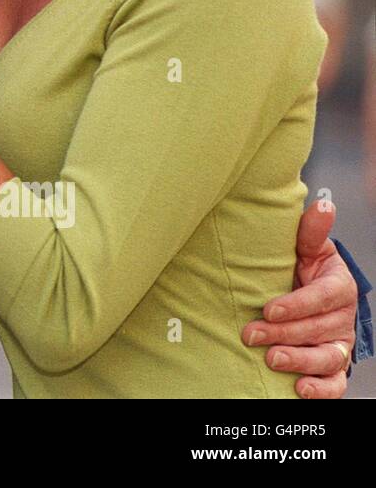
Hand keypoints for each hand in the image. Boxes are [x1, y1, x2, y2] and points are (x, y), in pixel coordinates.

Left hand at [241, 200, 356, 397]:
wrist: (314, 295)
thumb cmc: (306, 270)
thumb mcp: (309, 249)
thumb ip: (311, 231)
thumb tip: (322, 204)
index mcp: (337, 286)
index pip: (322, 297)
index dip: (297, 304)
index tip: (269, 309)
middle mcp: (342, 318)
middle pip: (317, 329)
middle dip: (284, 333)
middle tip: (251, 334)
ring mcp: (339, 343)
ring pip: (327, 357)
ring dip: (300, 361)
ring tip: (273, 360)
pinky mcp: (334, 366)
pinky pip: (335, 384)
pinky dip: (320, 390)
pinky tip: (299, 389)